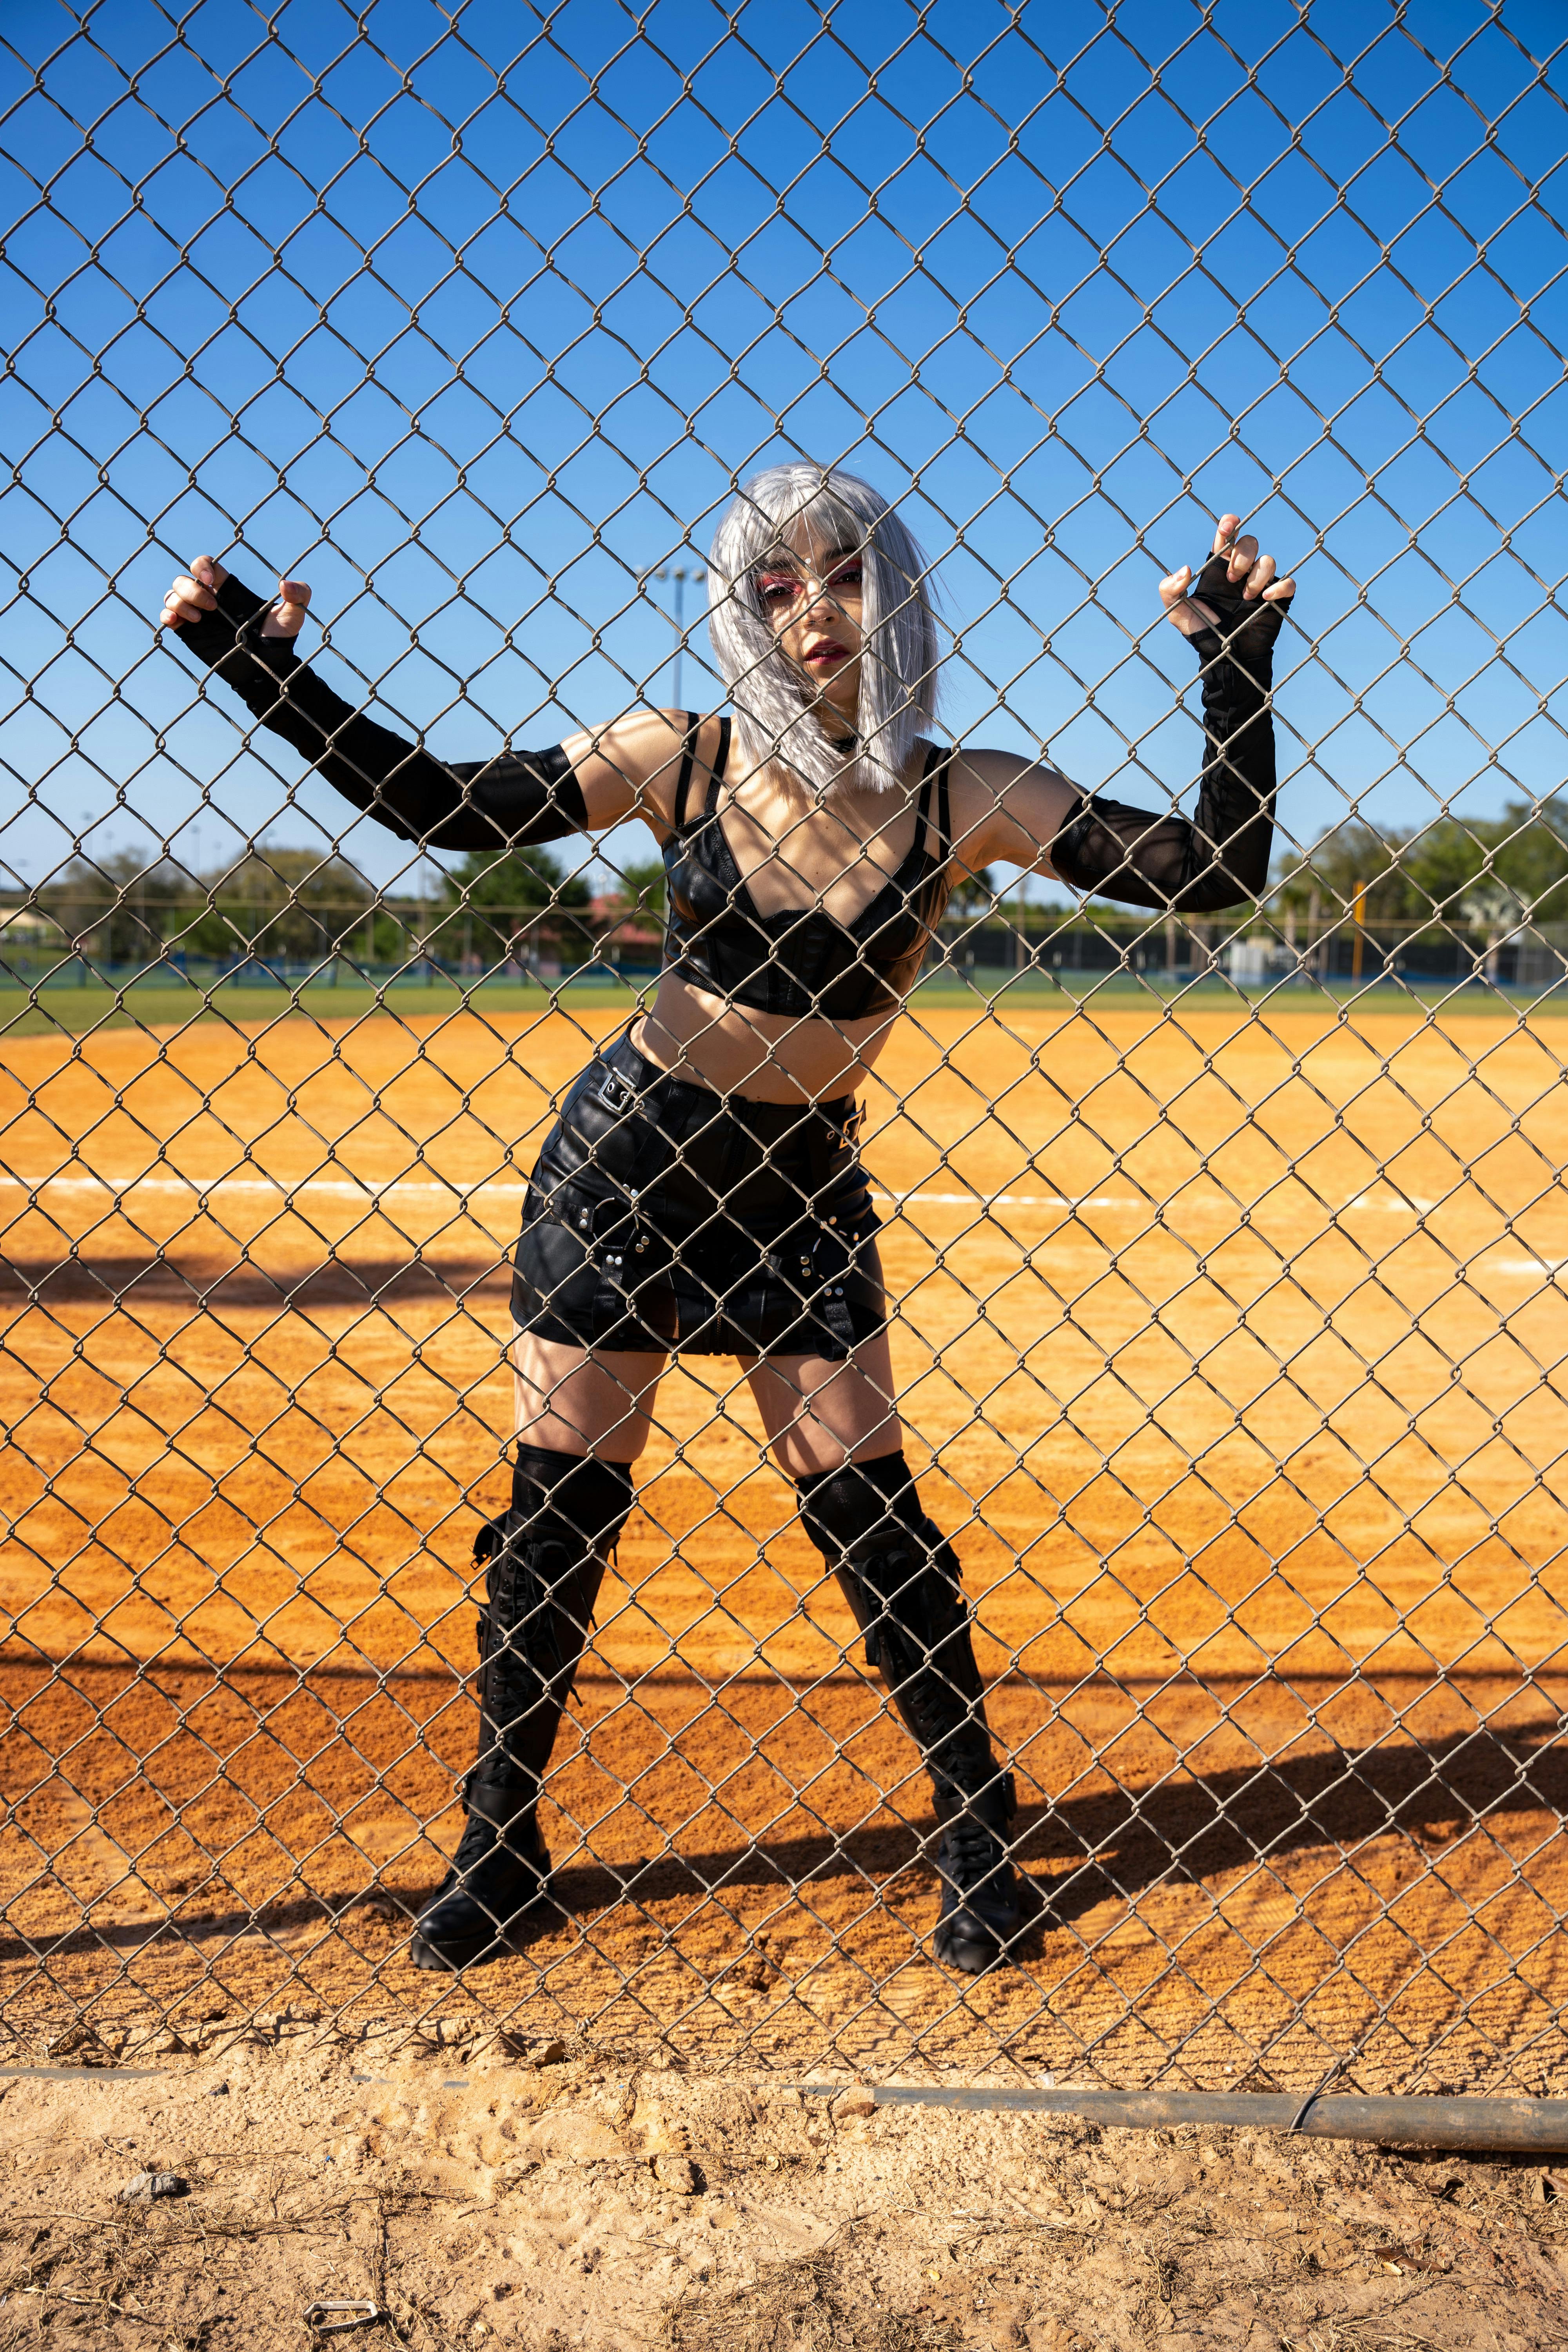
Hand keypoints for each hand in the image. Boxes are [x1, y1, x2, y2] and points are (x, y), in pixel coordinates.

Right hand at [158, 555, 311, 639]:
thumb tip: (285, 584)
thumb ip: (299, 595)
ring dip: (178, 602)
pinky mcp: (189, 634)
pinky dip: (166, 615)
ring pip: (172, 595)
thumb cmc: (279, 641)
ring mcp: (197, 616)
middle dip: (191, 588)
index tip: (210, 580)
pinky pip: (167, 616)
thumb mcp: (294, 617)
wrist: (267, 670)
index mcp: (229, 589)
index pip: (205, 565)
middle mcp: (209, 599)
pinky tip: (176, 622)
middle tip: (211, 608)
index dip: (201, 565)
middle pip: (183, 578)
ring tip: (198, 620)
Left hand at [1159, 514, 1294, 640]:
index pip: (1228, 535)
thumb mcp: (1177, 614)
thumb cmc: (1201, 633)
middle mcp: (1242, 571)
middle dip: (1242, 556)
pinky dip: (1280, 587)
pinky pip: (1288, 582)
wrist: (1224, 658)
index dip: (1230, 524)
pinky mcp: (1278, 599)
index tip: (1227, 528)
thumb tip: (1185, 570)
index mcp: (1220, 567)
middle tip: (1231, 580)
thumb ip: (1171, 591)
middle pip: (1250, 542)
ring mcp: (1261, 583)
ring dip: (1257, 576)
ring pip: (1269, 560)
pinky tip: (1266, 598)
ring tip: (1246, 597)